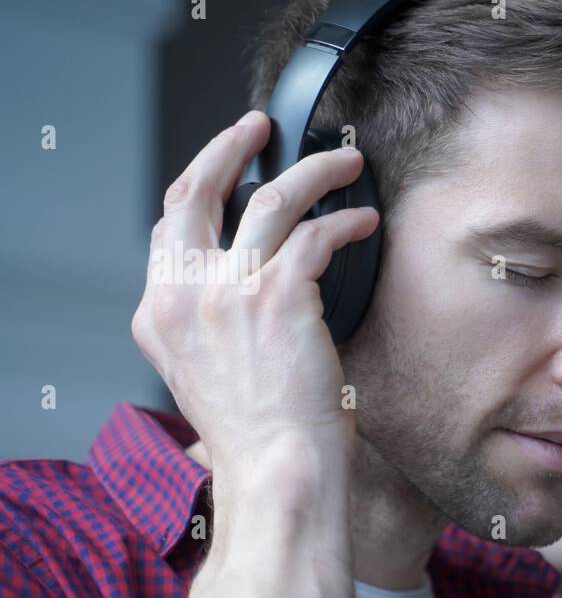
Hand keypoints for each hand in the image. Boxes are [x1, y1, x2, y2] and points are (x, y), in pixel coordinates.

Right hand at [132, 110, 378, 473]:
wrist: (278, 469)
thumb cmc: (260, 436)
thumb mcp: (208, 375)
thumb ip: (212, 326)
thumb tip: (245, 289)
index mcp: (160, 316)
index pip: (169, 229)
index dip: (200, 188)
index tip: (226, 168)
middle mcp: (183, 295)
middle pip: (198, 192)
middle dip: (229, 147)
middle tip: (258, 127)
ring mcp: (227, 290)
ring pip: (271, 198)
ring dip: (313, 170)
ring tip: (343, 161)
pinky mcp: (278, 294)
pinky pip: (319, 233)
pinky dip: (348, 222)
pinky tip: (366, 223)